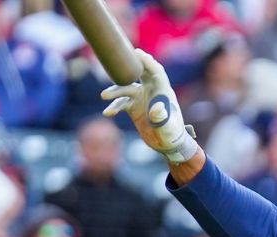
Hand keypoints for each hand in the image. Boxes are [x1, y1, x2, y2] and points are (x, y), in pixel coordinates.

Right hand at [100, 49, 199, 163]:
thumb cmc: (172, 134)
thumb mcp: (168, 127)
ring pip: (125, 88)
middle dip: (128, 68)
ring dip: (115, 91)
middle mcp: (151, 90)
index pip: (156, 71)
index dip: (147, 62)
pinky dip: (114, 107)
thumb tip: (156, 108)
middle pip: (139, 73)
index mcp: (163, 91)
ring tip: (104, 96)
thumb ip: (162, 117)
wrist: (166, 144)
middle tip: (117, 64)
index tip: (137, 53)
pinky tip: (108, 113)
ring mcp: (141, 97)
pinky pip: (120, 103)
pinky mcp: (133, 107)